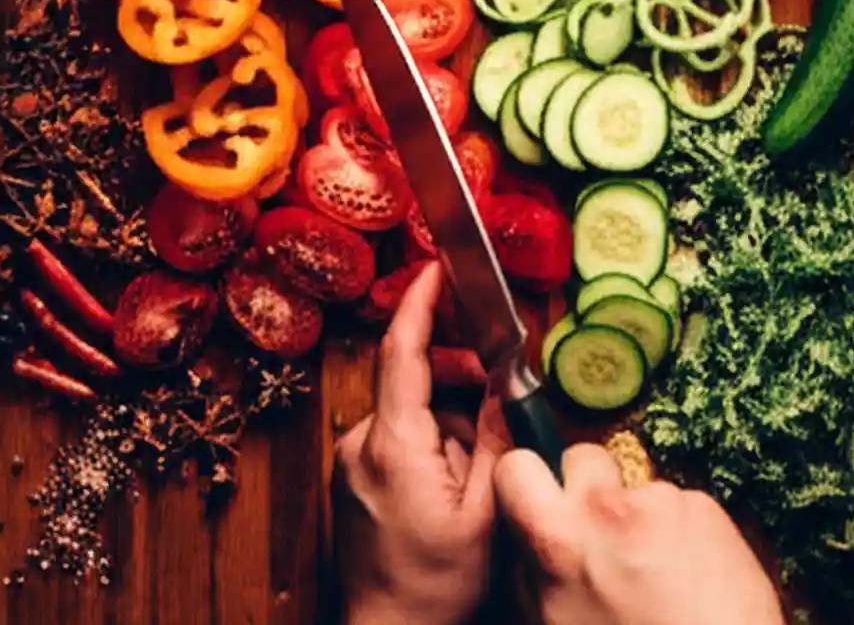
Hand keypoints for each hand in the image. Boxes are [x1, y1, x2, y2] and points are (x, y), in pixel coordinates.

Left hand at [333, 262, 508, 624]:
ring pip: (410, 414)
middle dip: (459, 385)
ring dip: (447, 427)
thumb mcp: (485, 511)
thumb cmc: (435, 586)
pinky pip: (395, 439)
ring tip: (471, 478)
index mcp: (394, 445)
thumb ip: (492, 439)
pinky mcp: (351, 477)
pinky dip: (427, 446)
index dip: (419, 305)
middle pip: (414, 382)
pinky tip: (449, 488)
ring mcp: (351, 461)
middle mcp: (361, 444)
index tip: (435, 268)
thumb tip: (502, 387)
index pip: (401, 354)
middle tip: (497, 408)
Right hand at [495, 444, 783, 624]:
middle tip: (600, 530)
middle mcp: (608, 508)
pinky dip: (681, 531)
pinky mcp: (706, 508)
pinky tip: (690, 575)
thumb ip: (532, 567)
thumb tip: (525, 534)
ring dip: (641, 518)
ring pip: (636, 488)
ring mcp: (662, 502)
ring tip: (658, 574)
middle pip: (583, 456)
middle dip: (588, 483)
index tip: (536, 495)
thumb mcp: (553, 619)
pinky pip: (679, 505)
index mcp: (559, 540)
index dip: (525, 477)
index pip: (517, 467)